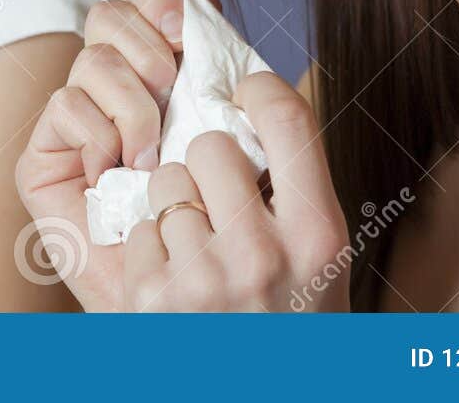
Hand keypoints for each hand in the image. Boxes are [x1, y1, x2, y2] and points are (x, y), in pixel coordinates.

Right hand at [14, 0, 217, 310]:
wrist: (200, 311)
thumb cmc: (228, 229)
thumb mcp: (242, 131)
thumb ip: (223, 55)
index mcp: (160, 72)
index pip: (145, 0)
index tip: (187, 26)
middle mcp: (113, 90)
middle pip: (110, 14)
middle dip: (148, 46)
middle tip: (169, 90)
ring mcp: (77, 125)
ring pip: (93, 61)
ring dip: (132, 104)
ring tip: (150, 157)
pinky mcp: (45, 161)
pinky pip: (66, 107)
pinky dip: (98, 137)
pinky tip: (114, 176)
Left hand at [121, 71, 348, 311]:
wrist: (264, 398)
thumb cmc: (290, 324)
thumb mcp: (318, 263)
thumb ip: (294, 192)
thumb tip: (248, 102)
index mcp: (319, 237)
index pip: (288, 119)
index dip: (259, 87)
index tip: (244, 88)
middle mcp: (264, 255)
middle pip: (210, 146)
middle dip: (207, 165)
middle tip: (219, 201)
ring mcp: (204, 279)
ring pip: (166, 184)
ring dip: (175, 208)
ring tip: (200, 253)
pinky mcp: (152, 299)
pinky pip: (139, 229)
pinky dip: (152, 250)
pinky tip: (176, 285)